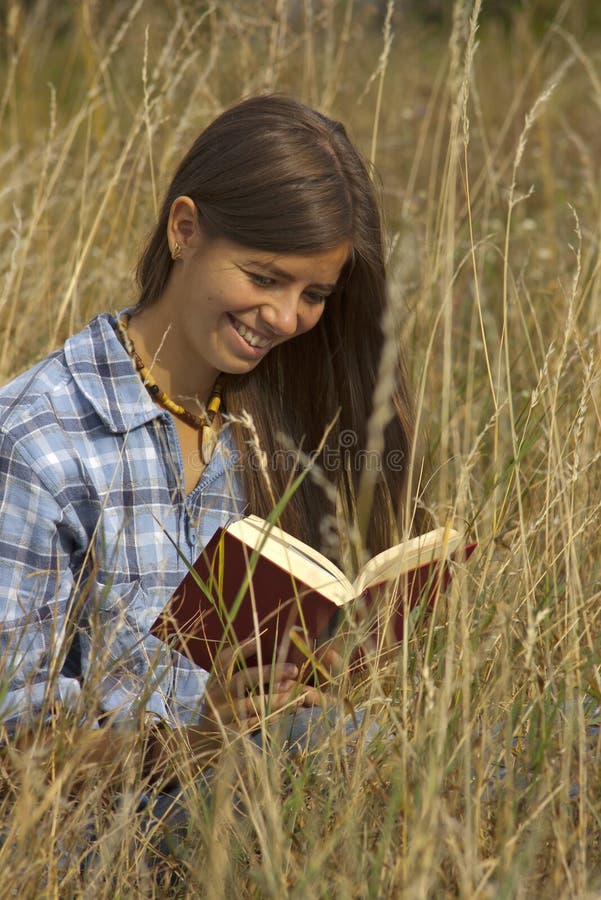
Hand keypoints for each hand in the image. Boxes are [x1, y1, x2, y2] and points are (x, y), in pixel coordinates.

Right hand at [197, 643, 324, 742]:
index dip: (242, 648)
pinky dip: (271, 719)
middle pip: (242, 679)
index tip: (260, 638)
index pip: (226, 659)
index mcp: (215, 679)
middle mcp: (215, 694)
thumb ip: (236, 670)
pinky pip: (253, 725)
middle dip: (269, 673)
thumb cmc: (221, 707)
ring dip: (276, 698)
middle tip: (293, 669)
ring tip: (297, 694)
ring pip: (250, 704)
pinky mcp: (228, 734)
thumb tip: (259, 637)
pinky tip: (288, 714)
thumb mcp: (222, 687)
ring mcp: (221, 714)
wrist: (200, 742)